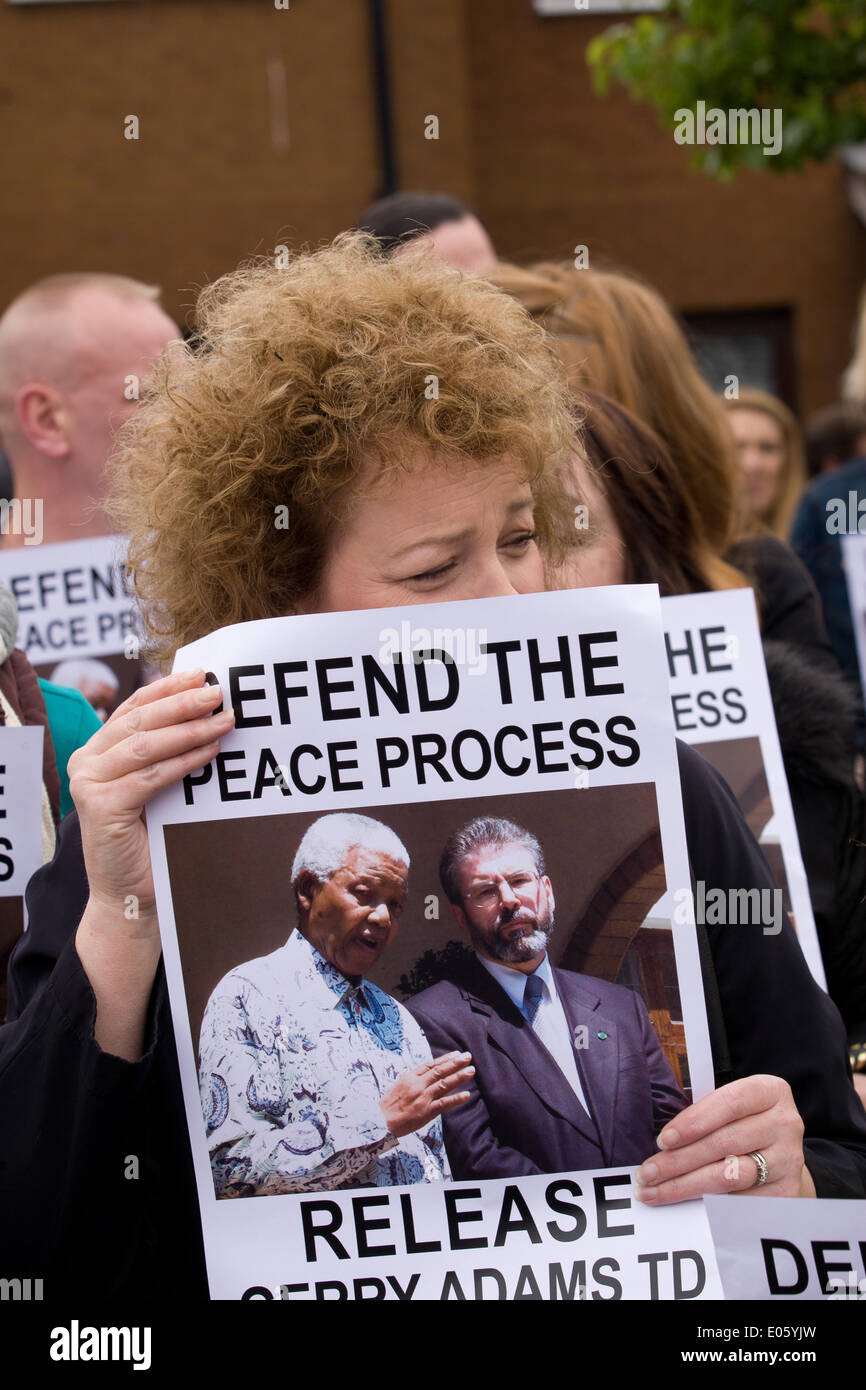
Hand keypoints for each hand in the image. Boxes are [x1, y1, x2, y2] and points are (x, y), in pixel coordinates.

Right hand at [68, 667, 234, 922]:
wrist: (132, 894)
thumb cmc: (152, 839)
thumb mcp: (159, 785)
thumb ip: (168, 751)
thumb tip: (209, 710)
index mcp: (97, 750)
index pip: (134, 708)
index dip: (166, 689)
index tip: (200, 674)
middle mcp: (86, 761)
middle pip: (140, 721)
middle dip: (182, 703)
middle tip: (217, 691)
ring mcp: (88, 782)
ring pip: (146, 745)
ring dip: (190, 730)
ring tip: (224, 719)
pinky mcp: (100, 805)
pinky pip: (150, 776)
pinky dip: (183, 761)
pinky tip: (210, 752)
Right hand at [380, 1052, 473, 1137]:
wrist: (380, 1121)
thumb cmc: (388, 1105)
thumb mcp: (398, 1086)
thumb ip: (411, 1079)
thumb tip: (422, 1072)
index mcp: (410, 1077)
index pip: (431, 1065)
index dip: (445, 1059)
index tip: (456, 1053)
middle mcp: (418, 1084)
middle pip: (440, 1071)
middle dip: (455, 1063)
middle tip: (468, 1056)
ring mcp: (423, 1097)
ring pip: (444, 1084)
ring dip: (459, 1076)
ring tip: (471, 1070)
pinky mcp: (426, 1111)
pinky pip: (444, 1104)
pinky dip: (456, 1099)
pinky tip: (467, 1095)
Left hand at [634, 1074, 814, 1202]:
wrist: (782, 1155)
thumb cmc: (743, 1125)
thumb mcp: (730, 1108)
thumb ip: (704, 1114)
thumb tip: (663, 1142)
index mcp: (769, 1091)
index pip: (729, 1103)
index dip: (693, 1122)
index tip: (663, 1141)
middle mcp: (785, 1123)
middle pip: (725, 1143)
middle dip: (679, 1160)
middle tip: (647, 1173)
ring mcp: (789, 1159)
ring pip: (730, 1175)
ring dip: (686, 1185)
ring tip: (655, 1191)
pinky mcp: (787, 1191)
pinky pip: (741, 1201)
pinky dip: (709, 1204)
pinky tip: (685, 1205)